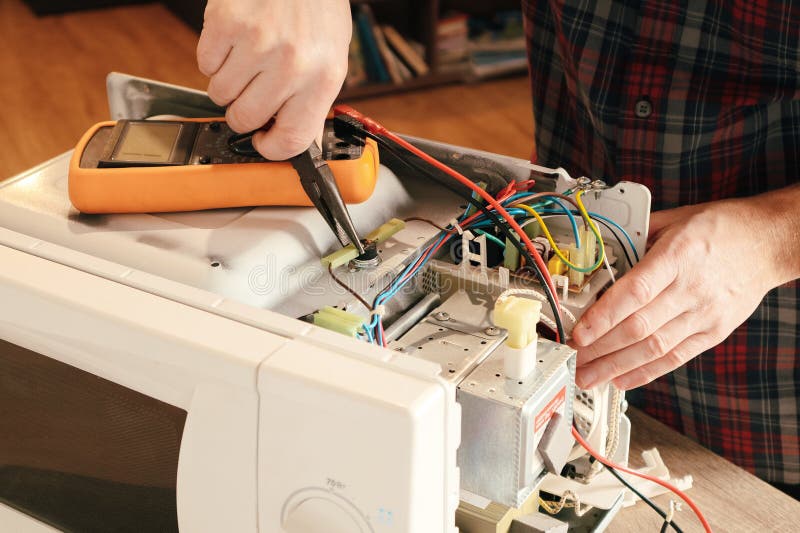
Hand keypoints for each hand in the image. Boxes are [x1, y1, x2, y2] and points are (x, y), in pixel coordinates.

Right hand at [197, 0, 351, 159]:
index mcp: (322, 78)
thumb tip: (294, 140)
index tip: (263, 142)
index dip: (271, 148)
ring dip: (228, 82)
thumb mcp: (330, 57)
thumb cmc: (316, 7)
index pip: (291, 140)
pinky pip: (204, 64)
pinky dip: (214, 56)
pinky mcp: (226, 24)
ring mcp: (256, 44)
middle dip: (243, 110)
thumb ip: (311, 100)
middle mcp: (291, 65)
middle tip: (253, 90)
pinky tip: (236, 40)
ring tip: (248, 57)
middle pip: (245, 119)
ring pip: (220, 94)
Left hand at [571, 195, 794, 390]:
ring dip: (616, 366)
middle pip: (639, 326)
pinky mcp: (715, 332)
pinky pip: (676, 357)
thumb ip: (635, 237)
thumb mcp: (674, 219)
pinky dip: (647, 372)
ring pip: (654, 347)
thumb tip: (596, 251)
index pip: (634, 293)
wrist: (768, 242)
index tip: (579, 332)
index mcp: (677, 256)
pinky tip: (622, 379)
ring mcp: (705, 314)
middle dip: (600, 348)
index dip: (603, 316)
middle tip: (574, 359)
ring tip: (590, 376)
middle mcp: (691, 289)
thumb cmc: (720, 228)